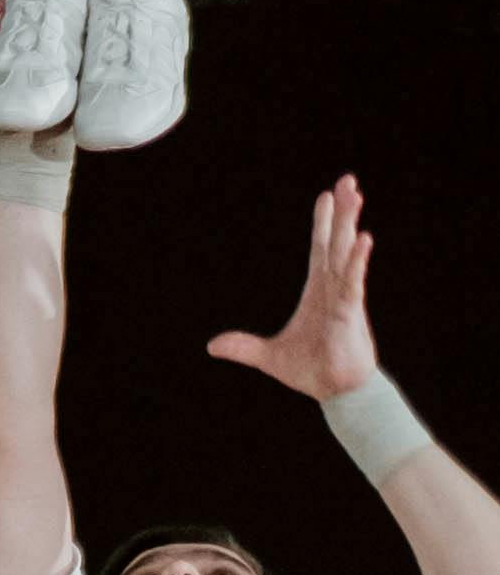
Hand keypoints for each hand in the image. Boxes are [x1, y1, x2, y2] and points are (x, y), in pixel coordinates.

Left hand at [209, 173, 380, 407]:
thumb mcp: (269, 356)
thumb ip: (243, 347)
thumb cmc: (312, 370)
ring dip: (350, 225)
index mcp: (319, 290)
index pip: (321, 249)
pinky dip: (358, 261)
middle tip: (348, 181)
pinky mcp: (349, 312)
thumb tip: (212, 346)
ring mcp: (343, 297)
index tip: (326, 196)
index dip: (323, 223)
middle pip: (337, 241)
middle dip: (343, 212)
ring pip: (346, 253)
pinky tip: (363, 239)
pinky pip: (354, 282)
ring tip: (355, 196)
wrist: (335, 393)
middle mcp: (333, 287)